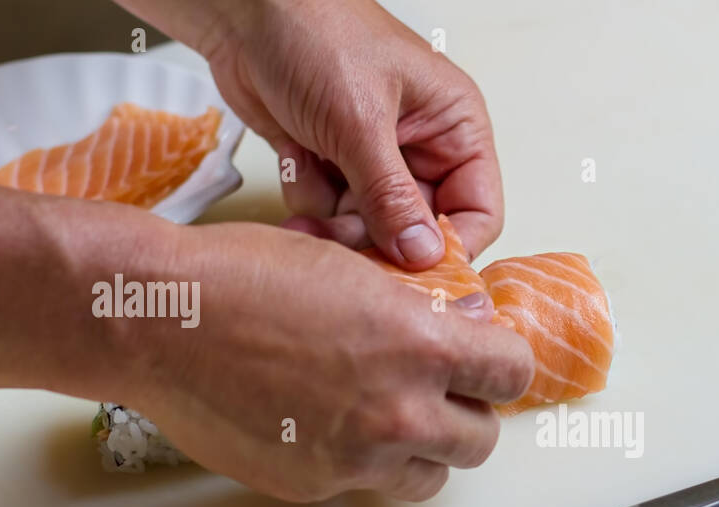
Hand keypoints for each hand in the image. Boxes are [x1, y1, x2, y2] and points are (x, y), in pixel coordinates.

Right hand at [122, 222, 532, 501]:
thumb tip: (467, 320)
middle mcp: (399, 412)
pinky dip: (359, 463)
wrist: (160, 322)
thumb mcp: (353, 269)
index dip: (500, 366)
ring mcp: (357, 459)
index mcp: (420, 345)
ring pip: (431, 478)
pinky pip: (365, 486)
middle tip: (438, 392)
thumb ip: (421, 308)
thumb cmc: (245, 278)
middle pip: (481, 440)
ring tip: (387, 418)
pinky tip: (325, 425)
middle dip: (465, 414)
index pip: (512, 374)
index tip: (487, 363)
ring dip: (422, 452)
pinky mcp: (315, 486)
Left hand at [197, 0, 503, 266]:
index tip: (413, 269)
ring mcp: (376, 158)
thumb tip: (425, 256)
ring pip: (372, 227)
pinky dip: (309, 200)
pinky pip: (332, 212)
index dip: (451, 247)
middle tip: (342, 236)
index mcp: (454, 126)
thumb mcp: (360, 122)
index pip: (477, 211)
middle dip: (377, 238)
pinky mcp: (334, 163)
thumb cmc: (314, 30)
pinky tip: (296, 163)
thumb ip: (393, 196)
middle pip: (418, 229)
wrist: (241, 8)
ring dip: (336, 224)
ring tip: (309, 205)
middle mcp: (422, 146)